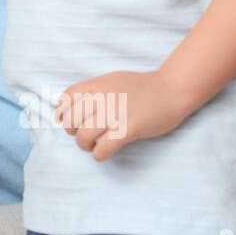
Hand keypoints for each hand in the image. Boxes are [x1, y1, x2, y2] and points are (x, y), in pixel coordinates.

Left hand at [56, 70, 195, 161]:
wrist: (172, 90)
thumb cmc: (142, 87)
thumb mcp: (111, 81)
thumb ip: (92, 91)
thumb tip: (72, 106)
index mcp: (96, 85)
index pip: (65, 100)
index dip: (63, 114)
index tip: (69, 121)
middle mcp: (102, 97)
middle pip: (71, 121)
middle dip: (73, 132)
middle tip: (84, 134)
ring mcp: (115, 113)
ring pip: (84, 136)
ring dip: (85, 145)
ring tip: (94, 145)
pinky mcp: (129, 129)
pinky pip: (103, 149)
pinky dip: (99, 154)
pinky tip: (105, 152)